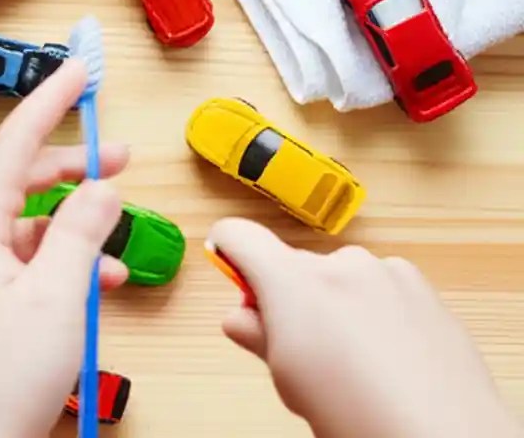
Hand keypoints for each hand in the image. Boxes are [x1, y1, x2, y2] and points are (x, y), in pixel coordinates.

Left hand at [0, 60, 129, 437]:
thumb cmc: (0, 380)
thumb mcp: (57, 296)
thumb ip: (82, 234)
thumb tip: (99, 186)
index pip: (12, 145)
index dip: (48, 102)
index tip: (77, 69)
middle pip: (22, 183)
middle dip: (72, 167)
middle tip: (119, 154)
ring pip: (31, 228)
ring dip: (78, 226)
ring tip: (120, 231)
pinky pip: (28, 266)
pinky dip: (66, 264)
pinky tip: (102, 283)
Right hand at [210, 218, 521, 437]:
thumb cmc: (365, 417)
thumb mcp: (288, 381)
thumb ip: (257, 335)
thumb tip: (240, 318)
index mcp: (296, 282)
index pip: (240, 235)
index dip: (227, 253)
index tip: (230, 272)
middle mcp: (343, 265)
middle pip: (292, 264)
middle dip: (287, 298)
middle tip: (294, 351)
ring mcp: (388, 274)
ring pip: (339, 278)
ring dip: (333, 306)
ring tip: (347, 365)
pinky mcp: (424, 290)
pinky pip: (381, 288)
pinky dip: (372, 312)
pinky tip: (381, 360)